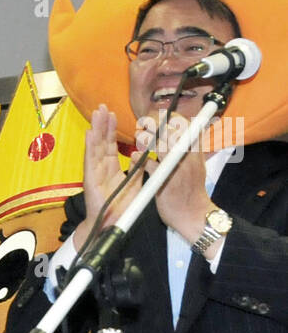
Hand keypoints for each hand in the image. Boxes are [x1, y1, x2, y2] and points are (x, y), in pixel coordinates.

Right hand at [72, 105, 140, 246]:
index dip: (111, 129)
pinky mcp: (90, 178)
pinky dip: (90, 145)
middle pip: (101, 141)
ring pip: (95, 146)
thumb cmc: (120, 207)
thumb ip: (139, 169)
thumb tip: (145, 156)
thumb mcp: (135, 184)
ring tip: (97, 113)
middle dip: (102, 123)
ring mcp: (94, 171)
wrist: (111, 224)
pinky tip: (90, 132)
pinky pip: (90, 159)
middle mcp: (100, 167)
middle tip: (103, 106)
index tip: (113, 115)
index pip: (111, 144)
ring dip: (96, 128)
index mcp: (110, 167)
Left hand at [142, 112, 211, 242]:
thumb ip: (192, 149)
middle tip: (144, 123)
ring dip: (148, 138)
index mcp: (195, 152)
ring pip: (162, 145)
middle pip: (173, 130)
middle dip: (156, 123)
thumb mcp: (197, 165)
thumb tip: (190, 131)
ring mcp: (177, 169)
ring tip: (139, 136)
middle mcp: (188, 157)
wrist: (193, 216)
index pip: (187, 125)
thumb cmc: (191, 191)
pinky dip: (141, 159)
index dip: (172, 117)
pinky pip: (151, 165)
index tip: (159, 116)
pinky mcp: (165, 181)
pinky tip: (135, 156)